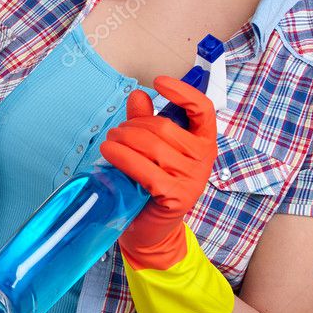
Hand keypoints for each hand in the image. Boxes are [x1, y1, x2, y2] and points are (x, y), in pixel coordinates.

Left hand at [100, 75, 217, 269]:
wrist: (151, 230)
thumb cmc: (152, 186)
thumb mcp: (152, 150)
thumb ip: (147, 121)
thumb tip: (138, 95)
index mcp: (203, 143)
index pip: (202, 108)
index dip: (182, 91)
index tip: (159, 82)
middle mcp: (203, 160)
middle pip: (164, 126)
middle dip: (133, 125)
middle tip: (116, 133)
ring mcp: (192, 179)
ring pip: (151, 145)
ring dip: (123, 139)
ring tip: (109, 143)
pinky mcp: (176, 197)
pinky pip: (144, 169)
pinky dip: (122, 158)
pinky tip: (109, 153)